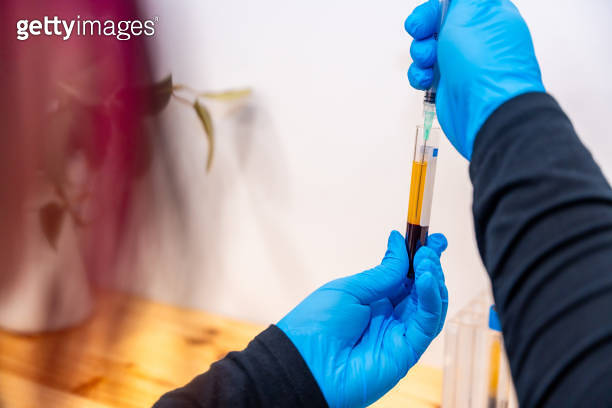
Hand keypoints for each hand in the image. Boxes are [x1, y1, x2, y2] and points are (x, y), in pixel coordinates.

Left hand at [277, 231, 447, 407]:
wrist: (304, 363)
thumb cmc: (316, 325)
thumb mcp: (350, 289)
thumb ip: (383, 273)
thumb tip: (399, 243)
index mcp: (375, 300)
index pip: (407, 276)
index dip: (421, 257)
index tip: (433, 238)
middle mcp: (391, 316)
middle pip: (423, 289)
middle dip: (431, 265)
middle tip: (432, 247)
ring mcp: (400, 334)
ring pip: (431, 306)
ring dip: (434, 280)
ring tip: (427, 260)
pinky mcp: (407, 351)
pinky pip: (427, 324)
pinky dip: (432, 300)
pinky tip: (426, 280)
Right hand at [405, 0, 544, 159]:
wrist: (486, 110)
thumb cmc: (487, 65)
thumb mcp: (474, 11)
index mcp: (486, 17)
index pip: (453, 3)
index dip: (434, 9)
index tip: (427, 17)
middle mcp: (474, 39)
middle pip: (436, 24)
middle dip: (422, 30)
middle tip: (423, 36)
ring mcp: (461, 63)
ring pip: (426, 49)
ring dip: (419, 53)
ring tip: (428, 62)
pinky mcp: (448, 84)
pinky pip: (424, 74)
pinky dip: (419, 75)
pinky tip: (426, 79)